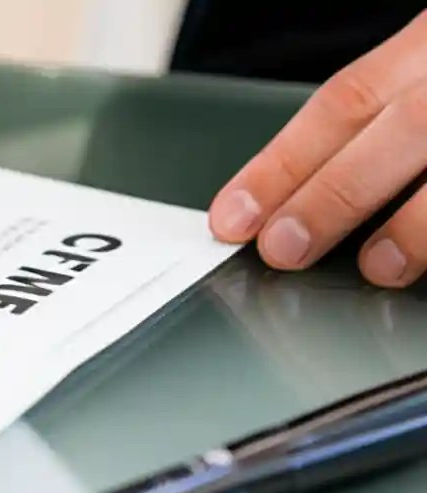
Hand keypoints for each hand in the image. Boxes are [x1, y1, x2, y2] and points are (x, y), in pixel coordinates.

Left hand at [207, 11, 426, 287]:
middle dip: (337, 192)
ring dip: (421, 222)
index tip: (233, 218)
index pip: (347, 100)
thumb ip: (381, 126)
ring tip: (378, 268)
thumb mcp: (426, 76)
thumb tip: (293, 200)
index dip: (283, 162)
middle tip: (284, 249)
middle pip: (408, 126)